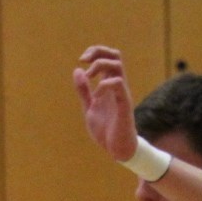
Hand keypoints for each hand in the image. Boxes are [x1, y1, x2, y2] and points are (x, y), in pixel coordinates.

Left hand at [73, 45, 139, 163]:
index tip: (81, 60)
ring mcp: (122, 93)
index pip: (108, 57)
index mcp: (109, 85)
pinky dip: (104, 85)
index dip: (95, 52)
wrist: (117, 149)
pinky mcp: (124, 104)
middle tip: (83, 60)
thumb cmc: (106, 129)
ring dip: (100, 65)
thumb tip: (77, 70)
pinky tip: (96, 95)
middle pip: (115, 55)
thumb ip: (84, 91)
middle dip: (98, 51)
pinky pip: (118, 85)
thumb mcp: (89, 107)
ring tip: (89, 76)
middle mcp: (117, 86)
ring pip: (117, 65)